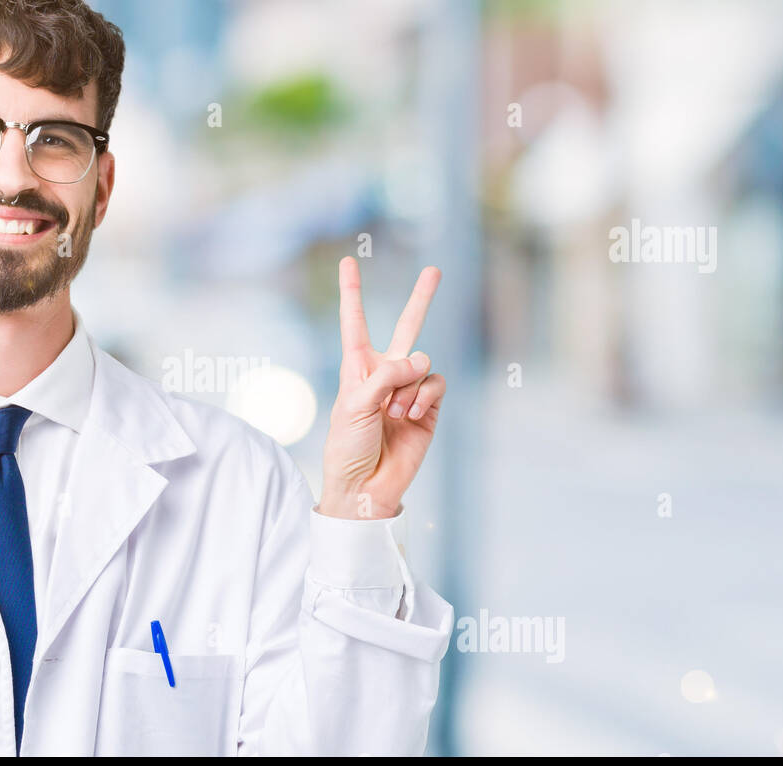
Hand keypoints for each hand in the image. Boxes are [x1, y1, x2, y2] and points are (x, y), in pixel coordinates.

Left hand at [317, 257, 445, 519]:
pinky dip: (423, 398)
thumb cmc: (348, 446)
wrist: (365, 486)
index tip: (348, 262)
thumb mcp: (354, 405)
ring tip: (392, 414)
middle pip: (408, 327)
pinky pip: (435, 386)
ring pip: (422, 364)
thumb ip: (385, 376)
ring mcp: (409, 391)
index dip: (352, 293)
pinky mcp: (429, 409)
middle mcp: (384, 374)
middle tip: (435, 270)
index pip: (355, 323)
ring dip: (407, 388)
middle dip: (422, 299)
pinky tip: (411, 416)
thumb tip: (422, 362)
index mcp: (356, 368)